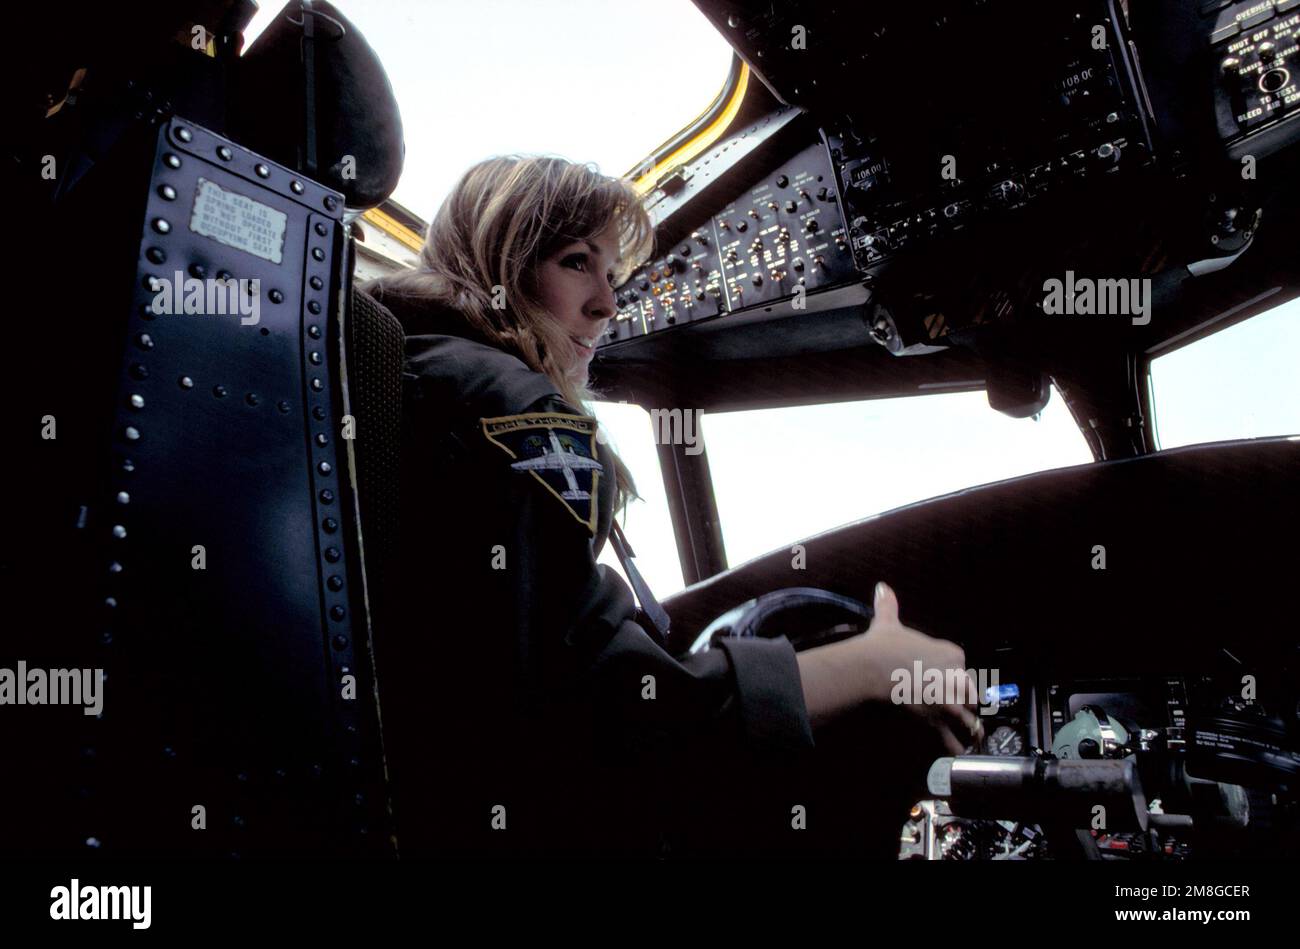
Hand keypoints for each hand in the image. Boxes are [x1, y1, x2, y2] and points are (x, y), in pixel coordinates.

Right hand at [858, 581, 981, 754]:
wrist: (872, 668)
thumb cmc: (882, 646)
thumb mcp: (888, 623)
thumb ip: (889, 605)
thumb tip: (882, 587)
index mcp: (951, 654)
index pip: (962, 667)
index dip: (955, 675)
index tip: (948, 680)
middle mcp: (955, 678)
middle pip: (971, 693)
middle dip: (966, 701)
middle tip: (962, 708)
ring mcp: (948, 701)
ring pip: (968, 718)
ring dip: (971, 726)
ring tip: (973, 734)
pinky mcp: (937, 721)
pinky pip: (952, 738)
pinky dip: (956, 745)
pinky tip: (959, 749)